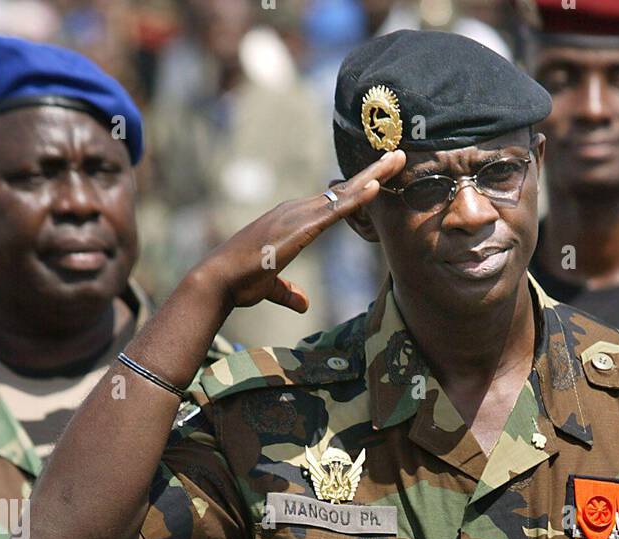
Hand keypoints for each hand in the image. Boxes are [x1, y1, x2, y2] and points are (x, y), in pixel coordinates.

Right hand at [193, 150, 405, 315]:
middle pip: (343, 188)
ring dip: (373, 176)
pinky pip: (335, 210)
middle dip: (372, 171)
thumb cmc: (240, 282)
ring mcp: (297, 215)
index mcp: (292, 219)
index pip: (332, 201)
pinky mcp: (299, 228)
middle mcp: (296, 210)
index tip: (380, 177)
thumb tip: (303, 303)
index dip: (357, 189)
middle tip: (400, 155)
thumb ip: (288, 292)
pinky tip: (377, 187)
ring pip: (344, 193)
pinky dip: (357, 198)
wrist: (219, 280)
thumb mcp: (271, 287)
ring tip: (399, 160)